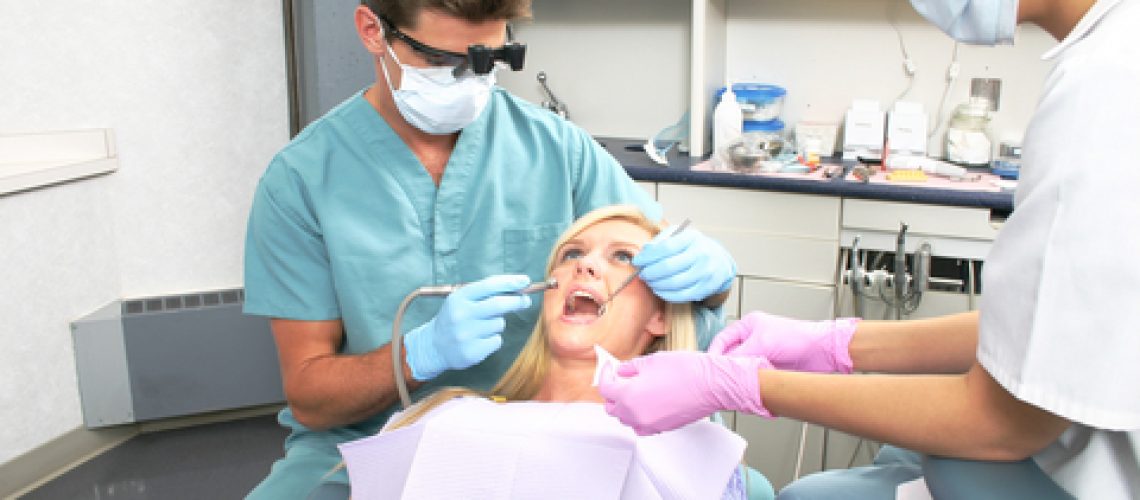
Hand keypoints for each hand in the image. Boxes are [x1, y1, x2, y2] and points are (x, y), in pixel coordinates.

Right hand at [404, 275, 531, 380]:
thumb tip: (518, 289)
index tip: (525, 281)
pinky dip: (493, 339)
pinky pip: (497, 341)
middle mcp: (461, 315)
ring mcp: (465, 335)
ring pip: (499, 324)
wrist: (433, 346)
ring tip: (482, 327)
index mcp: (459, 297)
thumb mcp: (462, 300)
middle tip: (525, 301)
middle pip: (499, 304)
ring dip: (498, 324)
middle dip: (516, 301)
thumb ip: (485, 294)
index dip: (510, 282)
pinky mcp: (472, 352)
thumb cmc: (455, 318)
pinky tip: (480, 340)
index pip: (489, 285)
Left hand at [598, 351, 771, 435]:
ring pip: (626, 418)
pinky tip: (646, 403)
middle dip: (612, 391)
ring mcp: (649, 423)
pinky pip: (641, 426)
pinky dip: (639, 416)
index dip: (604, 374)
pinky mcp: (662, 428)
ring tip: (634, 390)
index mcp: (629, 395)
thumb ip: (631, 368)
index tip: (609, 368)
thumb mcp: (652, 361)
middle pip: (612, 407)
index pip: (605, 388)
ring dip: (624, 405)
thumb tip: (621, 371)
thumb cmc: (687, 371)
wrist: (712, 385)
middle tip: (620, 378)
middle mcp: (636, 414)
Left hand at [633, 226, 735, 302]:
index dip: (648, 257)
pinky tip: (659, 289)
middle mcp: (701, 254)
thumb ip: (661, 241)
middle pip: (667, 267)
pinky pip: (681, 295)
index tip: (637, 262)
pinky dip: (665, 294)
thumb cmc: (692, 248)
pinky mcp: (706, 288)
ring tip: (650, 282)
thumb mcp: (679, 236)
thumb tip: (644, 252)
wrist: (720, 261)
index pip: (665, 247)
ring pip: (673, 283)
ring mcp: (705, 272)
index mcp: (692, 238)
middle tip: (642, 274)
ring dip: (656, 284)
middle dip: (650, 273)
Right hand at [709, 311, 859, 373]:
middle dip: (725, 366)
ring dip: (738, 375)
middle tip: (718, 378)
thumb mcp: (762, 343)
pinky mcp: (769, 367)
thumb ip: (739, 355)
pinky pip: (752, 375)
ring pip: (741, 367)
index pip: (722, 339)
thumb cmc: (797, 338)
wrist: (821, 351)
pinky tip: (745, 386)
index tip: (708, 365)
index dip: (714, 352)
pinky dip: (748, 381)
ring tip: (731, 384)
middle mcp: (753, 339)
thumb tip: (723, 367)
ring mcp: (761, 354)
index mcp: (748, 326)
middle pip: (730, 354)